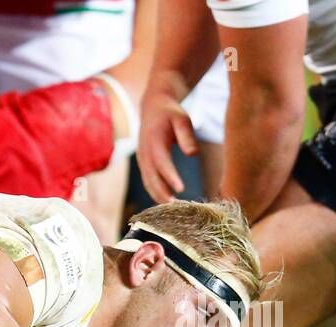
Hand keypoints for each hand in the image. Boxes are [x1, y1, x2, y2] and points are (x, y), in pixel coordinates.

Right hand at [137, 84, 198, 203]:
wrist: (152, 107)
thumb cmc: (171, 113)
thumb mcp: (182, 119)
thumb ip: (187, 136)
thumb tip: (194, 154)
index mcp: (154, 142)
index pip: (162, 163)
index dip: (170, 177)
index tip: (181, 190)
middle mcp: (145, 153)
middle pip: (152, 178)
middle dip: (162, 194)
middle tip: (176, 208)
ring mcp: (142, 159)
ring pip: (148, 183)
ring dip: (158, 196)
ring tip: (172, 211)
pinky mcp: (143, 164)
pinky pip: (148, 181)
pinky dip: (155, 192)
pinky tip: (166, 201)